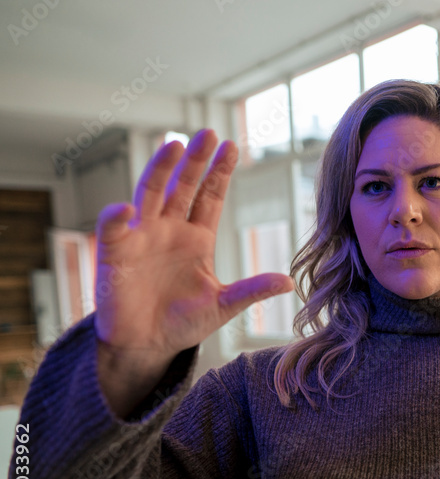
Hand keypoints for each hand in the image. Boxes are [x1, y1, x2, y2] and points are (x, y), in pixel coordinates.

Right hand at [94, 129, 293, 366]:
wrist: (146, 345)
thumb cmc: (183, 322)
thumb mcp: (223, 305)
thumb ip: (251, 291)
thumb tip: (288, 282)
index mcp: (197, 238)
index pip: (210, 197)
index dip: (220, 172)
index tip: (232, 146)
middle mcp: (170, 229)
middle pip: (183, 186)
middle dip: (196, 160)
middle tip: (208, 133)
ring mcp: (142, 237)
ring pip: (150, 194)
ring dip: (160, 170)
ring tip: (173, 146)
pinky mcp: (115, 254)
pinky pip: (114, 230)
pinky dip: (116, 218)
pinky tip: (126, 209)